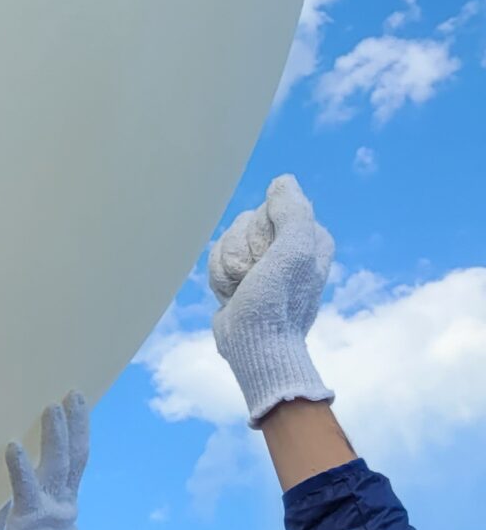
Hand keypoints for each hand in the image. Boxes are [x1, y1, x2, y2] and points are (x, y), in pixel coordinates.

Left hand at [1, 393, 92, 529]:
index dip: (80, 431)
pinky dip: (20, 467)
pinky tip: (12, 446)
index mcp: (66, 501)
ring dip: (54, 435)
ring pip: (55, 466)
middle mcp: (63, 502)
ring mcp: (48, 511)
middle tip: (73, 392)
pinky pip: (25, 489)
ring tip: (51, 407)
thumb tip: (43, 481)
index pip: (77, 460)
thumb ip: (45, 501)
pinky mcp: (28, 521)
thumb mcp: (44, 524)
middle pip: (74, 455)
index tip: (79, 404)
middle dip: (76, 423)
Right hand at [209, 175, 335, 426]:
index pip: (274, 206)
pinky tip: (232, 296)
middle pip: (246, 222)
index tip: (271, 255)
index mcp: (311, 238)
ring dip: (227, 266)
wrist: (256, 347)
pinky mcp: (244, 279)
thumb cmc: (278, 303)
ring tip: (242, 290)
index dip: (263, 228)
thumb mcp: (293, 251)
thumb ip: (292, 211)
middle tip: (254, 276)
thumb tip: (282, 182)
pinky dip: (219, 278)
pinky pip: (219, 260)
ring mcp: (265, 265)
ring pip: (228, 240)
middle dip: (240, 249)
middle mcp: (290, 249)